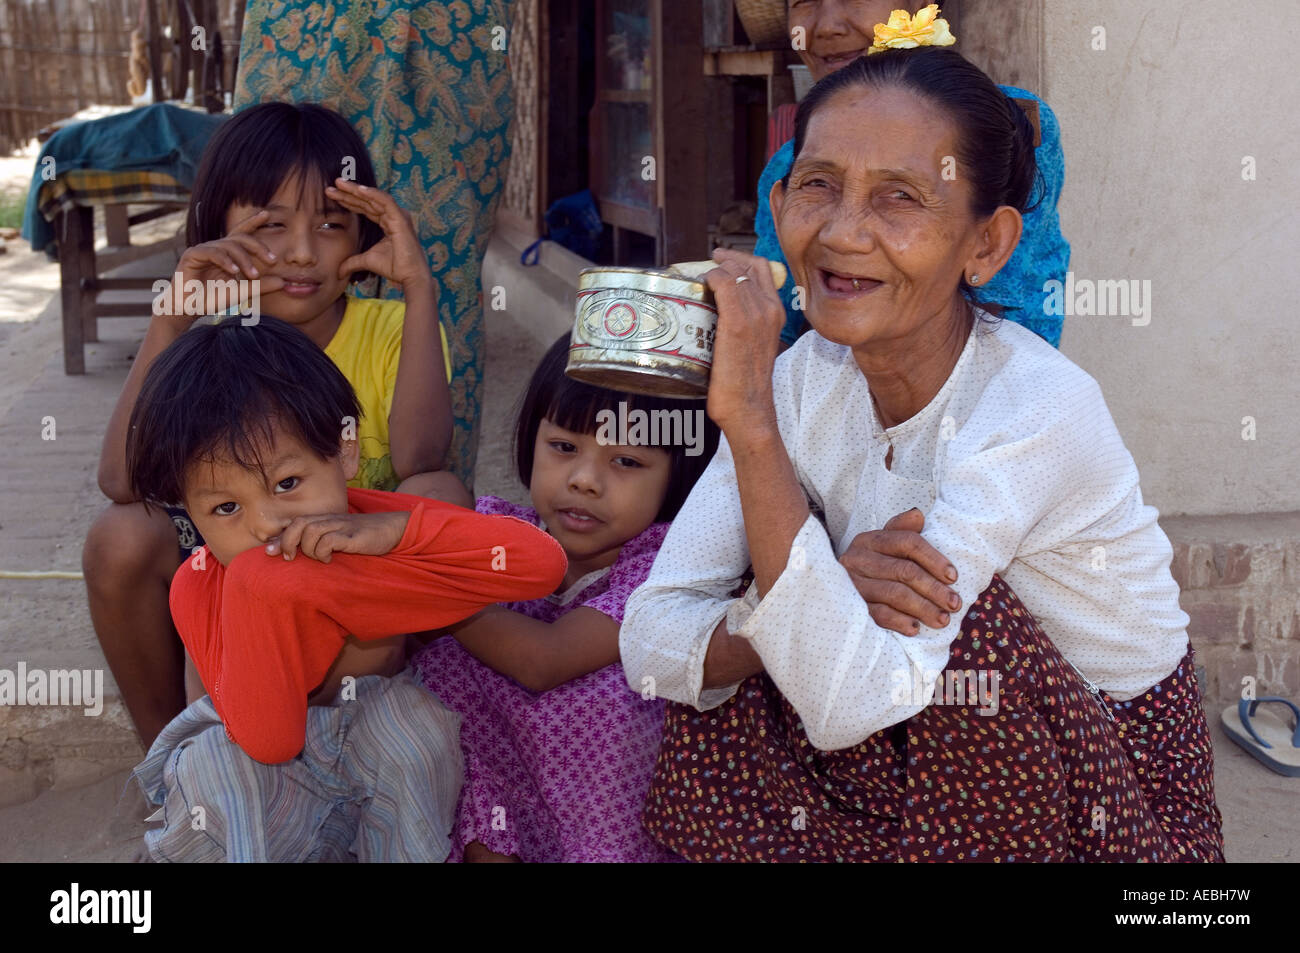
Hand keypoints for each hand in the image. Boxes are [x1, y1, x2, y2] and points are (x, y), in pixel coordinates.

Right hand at [165, 209, 283, 317]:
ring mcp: (204, 250)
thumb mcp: (241, 292)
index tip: (268, 214)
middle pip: (240, 238)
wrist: (189, 308)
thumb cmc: (213, 298)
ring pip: (228, 246)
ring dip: (244, 260)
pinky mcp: (192, 255)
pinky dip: (225, 261)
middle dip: (258, 247)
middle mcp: (217, 247)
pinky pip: (212, 252)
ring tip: (253, 275)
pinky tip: (234, 271)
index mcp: (228, 252)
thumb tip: (283, 282)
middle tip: (272, 260)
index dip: (253, 222)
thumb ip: (260, 286)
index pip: (242, 233)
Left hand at [265, 511, 410, 562]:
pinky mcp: (352, 536)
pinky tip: (330, 559)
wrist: (393, 529)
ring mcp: (341, 526)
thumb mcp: (340, 538)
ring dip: (309, 550)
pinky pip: (328, 540)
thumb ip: (321, 542)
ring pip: (310, 532)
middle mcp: (330, 520)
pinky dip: (323, 552)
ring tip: (319, 558)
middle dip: (288, 542)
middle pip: (298, 524)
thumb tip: (297, 554)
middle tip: (291, 558)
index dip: (281, 537)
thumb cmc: (365, 537)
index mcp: (325, 520)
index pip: (296, 523)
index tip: (270, 552)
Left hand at [326, 179, 430, 289]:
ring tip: (339, 183)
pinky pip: (386, 201)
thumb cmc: (394, 268)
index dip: (348, 201)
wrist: (409, 276)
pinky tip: (359, 189)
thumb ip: (352, 263)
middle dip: (349, 193)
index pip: (365, 208)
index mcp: (386, 223)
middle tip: (332, 185)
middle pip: (367, 201)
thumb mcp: (366, 261)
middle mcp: (392, 216)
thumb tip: (338, 272)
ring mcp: (398, 216)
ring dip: (356, 190)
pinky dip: (372, 194)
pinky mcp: (401, 218)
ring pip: (374, 198)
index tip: (332, 195)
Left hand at [702, 248, 786, 437]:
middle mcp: (770, 309)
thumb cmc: (745, 385)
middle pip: (747, 265)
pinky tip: (699, 284)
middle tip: (705, 264)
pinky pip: (723, 284)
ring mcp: (755, 314)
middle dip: (724, 260)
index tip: (721, 260)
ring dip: (714, 268)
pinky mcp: (737, 323)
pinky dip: (710, 277)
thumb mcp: (752, 348)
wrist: (749, 408)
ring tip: (696, 275)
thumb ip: (744, 328)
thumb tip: (719, 320)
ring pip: (734, 272)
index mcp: (777, 313)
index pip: (763, 268)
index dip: (740, 259)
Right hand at [838, 508, 961, 635]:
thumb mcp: (884, 545)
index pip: (907, 542)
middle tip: (954, 604)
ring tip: (942, 620)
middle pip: (904, 571)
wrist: (834, 590)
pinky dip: (899, 621)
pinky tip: (915, 628)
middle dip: (934, 588)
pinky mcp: (852, 607)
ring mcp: (853, 584)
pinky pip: (878, 614)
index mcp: (870, 540)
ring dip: (923, 608)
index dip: (933, 559)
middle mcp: (858, 559)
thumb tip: (918, 515)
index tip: (953, 577)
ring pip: (894, 594)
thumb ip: (902, 530)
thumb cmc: (872, 565)